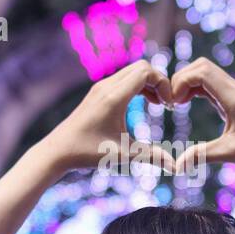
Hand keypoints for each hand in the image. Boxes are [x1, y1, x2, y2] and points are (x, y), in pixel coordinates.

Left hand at [45, 59, 175, 173]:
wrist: (58, 150)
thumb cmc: (88, 152)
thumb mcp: (122, 155)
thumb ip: (151, 156)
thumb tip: (175, 167)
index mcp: (113, 97)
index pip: (145, 72)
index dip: (163, 84)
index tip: (168, 105)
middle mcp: (106, 86)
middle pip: (141, 66)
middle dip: (159, 81)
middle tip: (166, 104)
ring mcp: (101, 87)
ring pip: (133, 71)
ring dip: (149, 83)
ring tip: (159, 104)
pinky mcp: (98, 91)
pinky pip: (124, 78)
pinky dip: (139, 85)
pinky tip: (145, 104)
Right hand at [169, 58, 234, 173]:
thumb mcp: (230, 153)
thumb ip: (202, 156)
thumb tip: (176, 167)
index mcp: (234, 98)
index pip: (202, 72)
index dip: (181, 82)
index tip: (172, 104)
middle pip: (201, 66)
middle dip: (181, 79)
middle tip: (171, 103)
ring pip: (205, 72)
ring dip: (187, 83)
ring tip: (176, 104)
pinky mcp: (234, 99)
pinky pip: (210, 84)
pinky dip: (194, 88)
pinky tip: (186, 103)